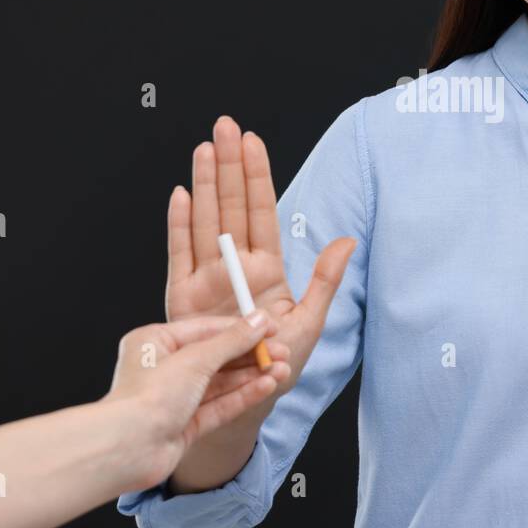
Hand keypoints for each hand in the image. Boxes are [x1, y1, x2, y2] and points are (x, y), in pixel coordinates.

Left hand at [102, 315, 291, 491]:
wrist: (127, 449)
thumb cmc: (146, 398)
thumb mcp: (195, 359)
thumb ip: (231, 341)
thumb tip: (257, 321)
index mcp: (154, 343)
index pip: (206, 330)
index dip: (240, 328)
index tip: (269, 327)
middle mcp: (163, 370)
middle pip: (216, 357)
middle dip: (250, 355)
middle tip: (281, 352)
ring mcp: (174, 399)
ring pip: (221, 383)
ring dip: (252, 376)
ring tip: (281, 370)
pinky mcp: (184, 425)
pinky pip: (219, 406)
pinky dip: (243, 396)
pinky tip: (266, 386)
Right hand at [166, 116, 356, 400]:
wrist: (238, 402)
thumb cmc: (276, 366)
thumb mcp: (310, 324)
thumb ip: (325, 281)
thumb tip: (348, 240)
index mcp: (267, 269)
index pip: (261, 211)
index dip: (256, 176)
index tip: (253, 141)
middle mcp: (235, 266)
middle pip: (230, 206)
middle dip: (227, 165)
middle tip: (225, 125)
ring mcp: (207, 279)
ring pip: (205, 220)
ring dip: (203, 183)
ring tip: (204, 148)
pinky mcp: (183, 297)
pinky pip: (179, 254)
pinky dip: (179, 224)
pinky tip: (180, 193)